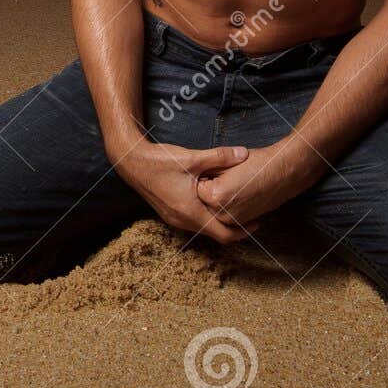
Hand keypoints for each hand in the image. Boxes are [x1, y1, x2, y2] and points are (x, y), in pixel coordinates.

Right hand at [113, 142, 259, 243]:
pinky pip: (194, 222)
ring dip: (219, 221)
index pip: (223, 235)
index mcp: (190, 212)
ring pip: (203, 228)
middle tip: (251, 215)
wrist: (130, 162)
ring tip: (235, 208)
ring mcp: (174, 219)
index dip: (243, 231)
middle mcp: (182, 221)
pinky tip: (214, 201)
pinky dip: (207, 216)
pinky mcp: (169, 213)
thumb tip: (244, 153)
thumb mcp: (192, 158)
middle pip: (215, 234)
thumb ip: (220, 157)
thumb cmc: (160, 161)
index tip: (257, 222)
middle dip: (234, 227)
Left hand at [196, 141, 319, 227]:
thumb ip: (207, 169)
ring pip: (212, 211)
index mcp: (215, 196)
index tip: (208, 169)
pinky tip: (232, 193)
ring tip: (226, 184)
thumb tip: (193, 174)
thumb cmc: (258, 164)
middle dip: (205, 190)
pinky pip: (224, 217)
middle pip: (202, 202)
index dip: (201, 176)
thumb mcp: (226, 162)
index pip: (195, 187)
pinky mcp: (242, 222)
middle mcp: (222, 213)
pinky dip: (224, 207)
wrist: (283, 174)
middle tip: (217, 177)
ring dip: (213, 200)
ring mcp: (233, 220)